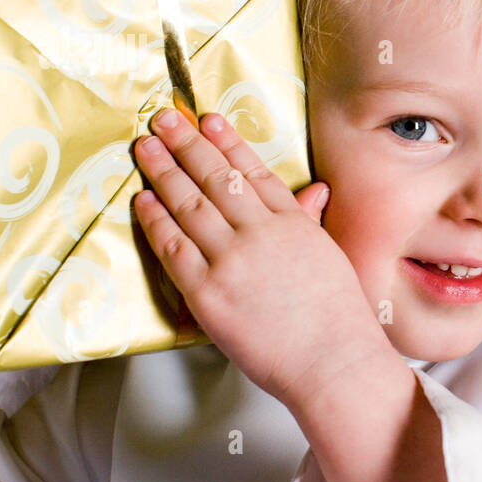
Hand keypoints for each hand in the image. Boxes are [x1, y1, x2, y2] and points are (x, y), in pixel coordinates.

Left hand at [131, 107, 387, 408]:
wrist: (333, 362)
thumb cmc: (338, 319)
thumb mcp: (329, 258)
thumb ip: (309, 221)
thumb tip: (313, 191)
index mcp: (294, 223)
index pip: (254, 172)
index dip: (227, 143)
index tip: (208, 120)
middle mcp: (262, 233)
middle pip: (215, 178)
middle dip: (187, 144)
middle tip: (164, 120)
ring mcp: (233, 261)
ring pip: (190, 205)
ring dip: (164, 172)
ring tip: (145, 147)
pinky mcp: (209, 292)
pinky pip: (174, 248)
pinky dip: (156, 221)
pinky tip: (143, 200)